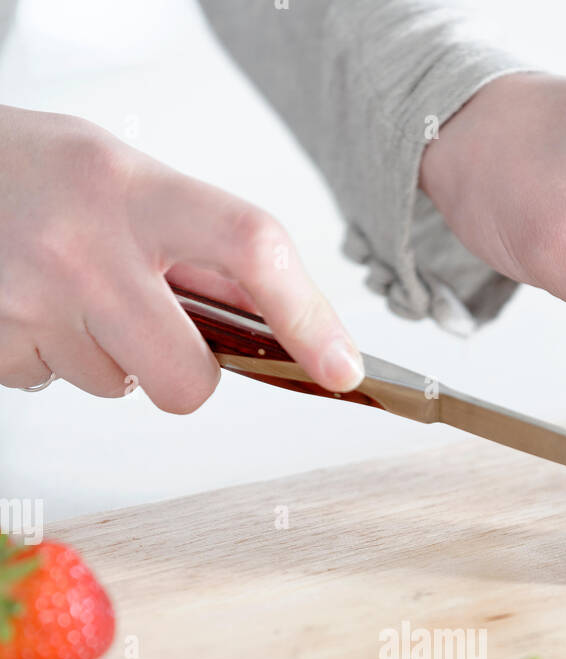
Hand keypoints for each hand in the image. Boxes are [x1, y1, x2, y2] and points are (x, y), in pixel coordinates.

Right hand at [0, 105, 364, 408]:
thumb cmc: (31, 171)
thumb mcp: (121, 176)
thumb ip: (196, 240)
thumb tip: (276, 318)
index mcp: (130, 189)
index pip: (250, 249)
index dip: (307, 317)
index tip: (340, 365)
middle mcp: (82, 247)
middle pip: (189, 378)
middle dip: (186, 374)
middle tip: (155, 329)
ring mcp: (35, 304)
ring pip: (119, 388)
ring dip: (107, 357)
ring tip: (67, 293)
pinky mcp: (0, 346)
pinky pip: (57, 386)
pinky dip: (53, 357)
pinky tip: (34, 305)